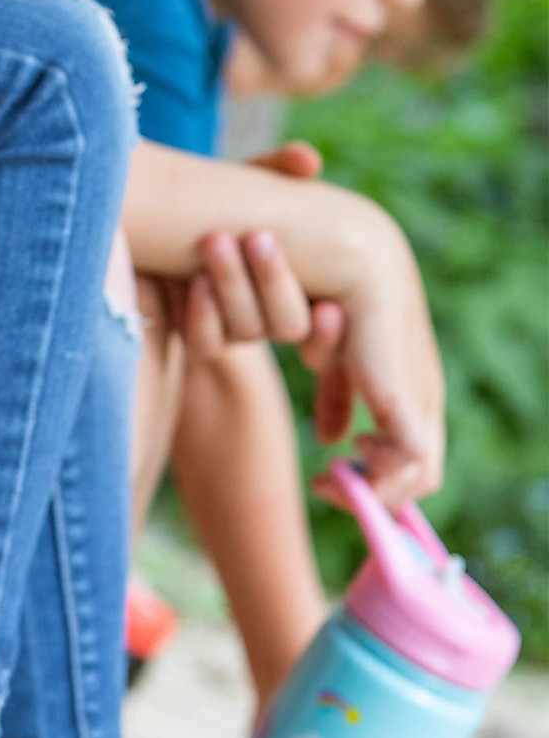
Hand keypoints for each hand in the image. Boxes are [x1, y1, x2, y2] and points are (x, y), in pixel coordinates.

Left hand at [172, 143, 348, 415]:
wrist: (162, 221)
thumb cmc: (219, 200)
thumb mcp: (248, 180)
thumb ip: (277, 169)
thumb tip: (308, 161)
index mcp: (307, 285)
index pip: (331, 327)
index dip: (331, 332)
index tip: (329, 308)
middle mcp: (274, 316)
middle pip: (290, 326)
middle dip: (276, 283)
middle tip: (258, 236)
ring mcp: (236, 329)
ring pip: (248, 331)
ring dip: (235, 287)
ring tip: (215, 241)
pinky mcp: (197, 334)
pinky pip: (205, 343)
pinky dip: (203, 315)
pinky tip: (195, 281)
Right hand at [311, 206, 445, 507]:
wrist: (323, 242)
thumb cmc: (314, 283)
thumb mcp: (326, 352)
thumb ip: (336, 391)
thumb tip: (335, 439)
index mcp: (409, 377)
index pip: (415, 457)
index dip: (375, 480)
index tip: (325, 480)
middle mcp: (424, 386)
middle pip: (424, 474)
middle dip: (374, 495)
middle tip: (324, 488)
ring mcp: (420, 386)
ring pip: (421, 473)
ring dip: (373, 489)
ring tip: (329, 478)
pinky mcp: (402, 388)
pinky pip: (409, 455)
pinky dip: (379, 473)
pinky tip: (347, 453)